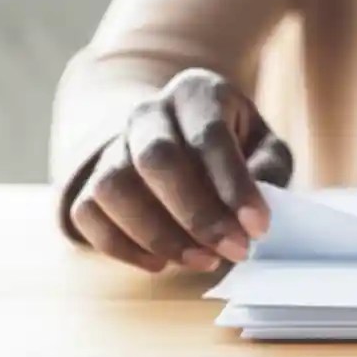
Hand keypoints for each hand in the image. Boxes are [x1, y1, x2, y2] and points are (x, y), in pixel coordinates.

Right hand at [69, 68, 293, 272]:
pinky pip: (89, 214)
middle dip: (197, 214)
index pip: (209, 136)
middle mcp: (147, 113)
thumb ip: (269, 166)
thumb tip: (256, 200)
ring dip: (159, 235)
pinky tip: (161, 263)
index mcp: (195, 93)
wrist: (174, 139)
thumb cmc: (232, 147)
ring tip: (203, 261)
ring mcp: (110, 146)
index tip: (257, 227)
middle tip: (234, 250)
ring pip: (115, 187)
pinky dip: (123, 246)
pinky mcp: (87, 182)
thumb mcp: (264, 144)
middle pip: (157, 159)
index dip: (234, 185)